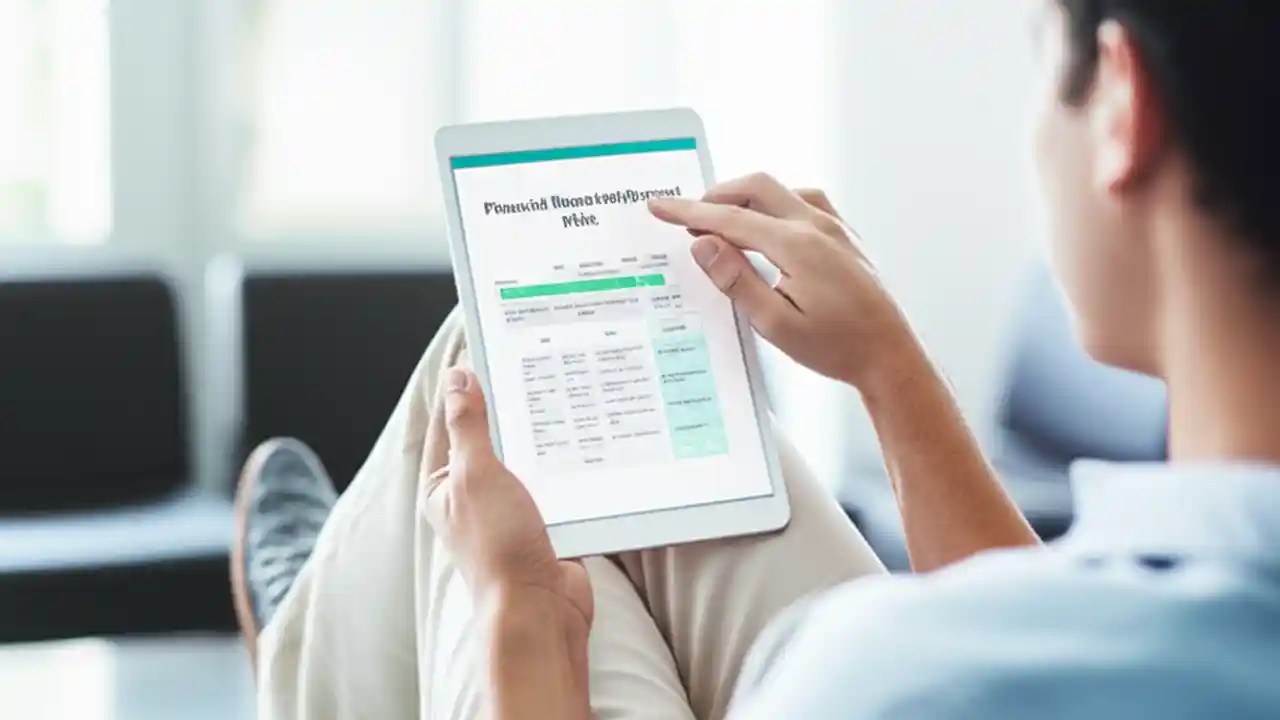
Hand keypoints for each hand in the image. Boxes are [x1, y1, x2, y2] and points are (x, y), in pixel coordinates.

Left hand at [424, 368, 592, 634]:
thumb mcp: (475, 474)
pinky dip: (564, 462)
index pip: (450, 421)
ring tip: (562, 394)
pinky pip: (553, 481)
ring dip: (541, 434)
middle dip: (510, 406)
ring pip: (526, 458)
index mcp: (442, 486)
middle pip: (491, 437)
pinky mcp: (544, 522)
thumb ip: (467, 425)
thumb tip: (457, 378)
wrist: (541, 609)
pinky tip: (582, 440)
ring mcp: (510, 510)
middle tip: (534, 364)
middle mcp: (473, 497)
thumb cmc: (498, 549)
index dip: (466, 384)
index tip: (487, 349)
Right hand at [648, 173, 919, 391]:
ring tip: (724, 223)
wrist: (891, 356)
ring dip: (747, 198)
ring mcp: (837, 228)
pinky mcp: (847, 237)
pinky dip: (775, 204)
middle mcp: (818, 226)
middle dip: (717, 196)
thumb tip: (704, 245)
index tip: (661, 207)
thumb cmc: (838, 347)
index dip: (690, 212)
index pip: (730, 217)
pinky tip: (768, 225)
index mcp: (797, 246)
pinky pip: (805, 202)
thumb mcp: (775, 324)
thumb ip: (736, 280)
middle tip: (689, 218)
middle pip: (757, 187)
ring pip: (782, 190)